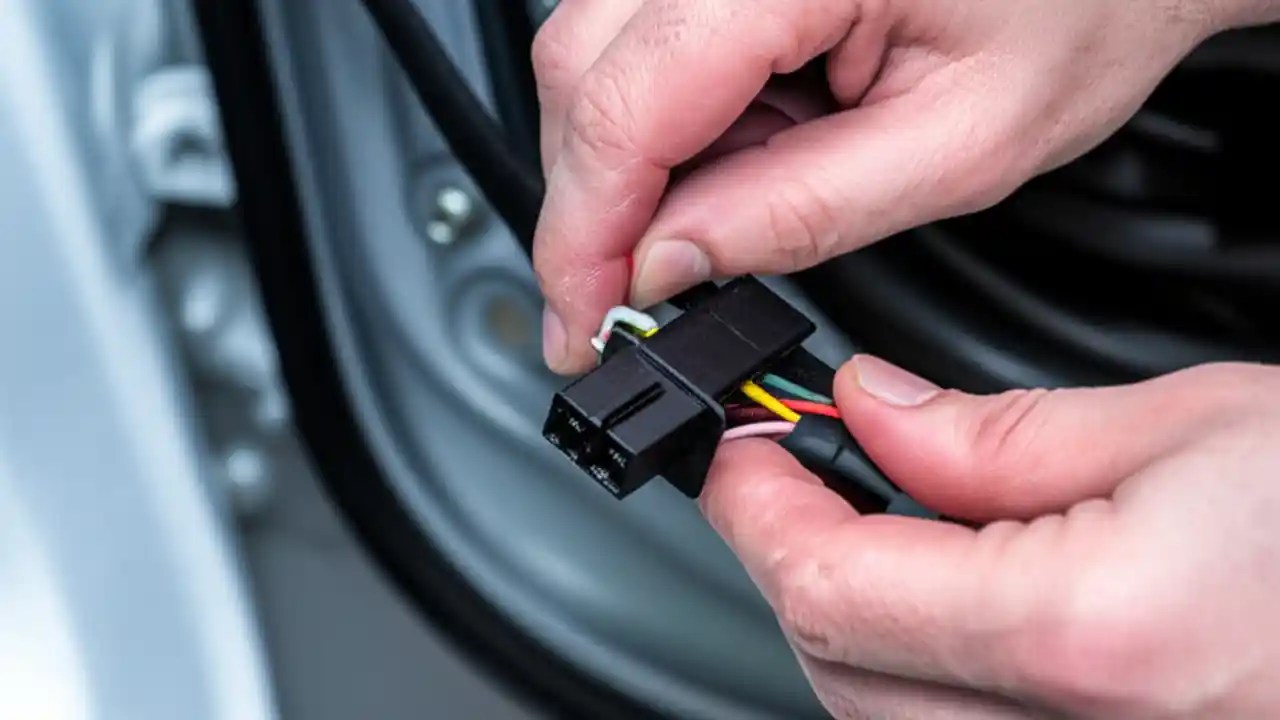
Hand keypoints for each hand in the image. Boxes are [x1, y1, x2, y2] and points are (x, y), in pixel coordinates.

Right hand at [531, 0, 1278, 373]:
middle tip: (626, 296)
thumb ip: (798, 212)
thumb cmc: (1086, 9)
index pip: (628, 108)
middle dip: (587, 205)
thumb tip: (670, 263)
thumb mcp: (958, 147)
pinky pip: (640, 34)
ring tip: (720, 205)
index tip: (585, 322)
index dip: (585, 235)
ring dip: (624, 160)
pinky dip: (661, 118)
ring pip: (590, 49)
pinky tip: (732, 147)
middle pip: (578, 69)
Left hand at [702, 357, 1279, 717]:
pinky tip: (938, 607)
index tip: (743, 454)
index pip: (829, 588)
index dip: (759, 510)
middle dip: (791, 559)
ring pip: (874, 718)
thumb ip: (995, 435)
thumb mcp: (1187, 424)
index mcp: (1094, 637)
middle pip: (833, 662)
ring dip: (842, 619)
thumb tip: (871, 413)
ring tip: (870, 525)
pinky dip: (905, 677)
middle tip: (793, 472)